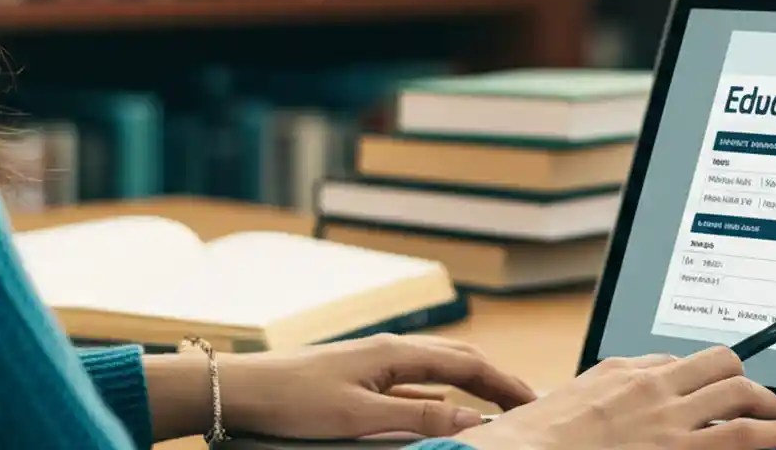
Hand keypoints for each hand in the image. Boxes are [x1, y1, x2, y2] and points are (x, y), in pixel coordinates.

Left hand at [144, 333, 536, 441]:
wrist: (241, 390)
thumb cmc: (294, 400)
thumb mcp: (360, 417)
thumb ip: (418, 420)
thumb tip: (472, 423)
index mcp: (396, 353)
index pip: (467, 364)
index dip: (504, 382)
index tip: (534, 400)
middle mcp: (392, 352)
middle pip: (459, 361)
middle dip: (495, 381)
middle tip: (526, 403)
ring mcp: (376, 364)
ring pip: (438, 372)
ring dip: (470, 388)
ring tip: (496, 408)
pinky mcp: (361, 379)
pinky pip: (414, 386)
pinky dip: (440, 399)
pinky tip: (446, 416)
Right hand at [455, 346, 775, 449]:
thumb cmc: (531, 445)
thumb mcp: (564, 408)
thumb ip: (597, 401)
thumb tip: (604, 408)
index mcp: (620, 373)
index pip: (675, 363)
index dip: (699, 379)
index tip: (709, 388)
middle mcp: (652, 386)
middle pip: (717, 363)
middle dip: (742, 378)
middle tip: (758, 397)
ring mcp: (669, 419)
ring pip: (738, 392)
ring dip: (768, 402)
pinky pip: (744, 436)